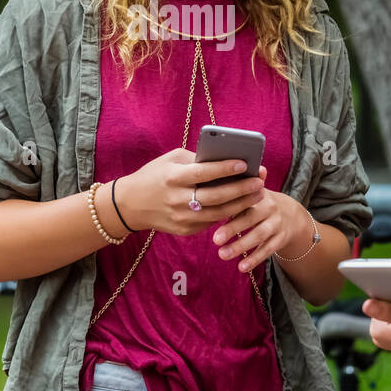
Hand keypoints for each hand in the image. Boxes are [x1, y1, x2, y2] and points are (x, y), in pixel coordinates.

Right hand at [116, 149, 265, 236]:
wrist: (130, 205)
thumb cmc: (154, 175)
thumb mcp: (170, 160)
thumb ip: (196, 160)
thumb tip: (226, 160)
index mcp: (173, 178)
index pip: (203, 173)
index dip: (225, 169)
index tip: (245, 163)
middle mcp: (177, 200)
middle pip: (216, 196)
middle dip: (241, 189)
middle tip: (260, 182)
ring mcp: (181, 218)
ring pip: (218, 213)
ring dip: (241, 204)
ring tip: (257, 194)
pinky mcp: (184, 230)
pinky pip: (211, 221)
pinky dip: (228, 213)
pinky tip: (242, 205)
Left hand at [211, 167, 304, 271]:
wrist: (291, 215)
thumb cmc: (259, 203)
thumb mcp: (252, 192)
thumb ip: (236, 187)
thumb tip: (216, 180)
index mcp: (258, 193)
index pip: (243, 198)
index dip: (229, 205)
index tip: (212, 214)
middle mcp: (270, 208)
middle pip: (250, 218)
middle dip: (232, 229)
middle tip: (215, 240)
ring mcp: (277, 224)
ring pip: (259, 235)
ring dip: (241, 246)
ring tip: (223, 255)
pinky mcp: (281, 239)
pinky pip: (268, 250)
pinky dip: (255, 259)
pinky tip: (241, 267)